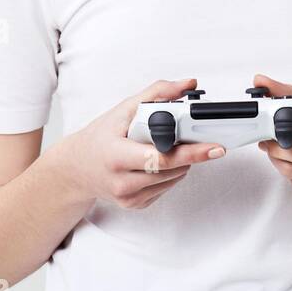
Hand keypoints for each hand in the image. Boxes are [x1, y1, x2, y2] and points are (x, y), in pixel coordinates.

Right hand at [58, 77, 225, 209]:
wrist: (76, 168)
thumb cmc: (100, 137)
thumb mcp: (124, 109)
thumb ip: (157, 93)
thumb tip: (187, 84)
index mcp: (117, 156)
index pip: (162, 158)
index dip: (192, 152)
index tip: (215, 147)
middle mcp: (122, 182)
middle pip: (172, 169)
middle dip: (188, 152)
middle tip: (194, 137)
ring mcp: (129, 198)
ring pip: (173, 179)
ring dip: (181, 163)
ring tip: (167, 146)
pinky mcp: (135, 205)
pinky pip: (165, 188)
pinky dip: (170, 173)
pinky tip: (157, 162)